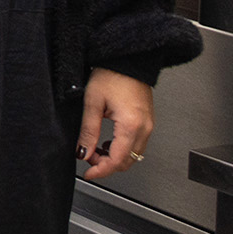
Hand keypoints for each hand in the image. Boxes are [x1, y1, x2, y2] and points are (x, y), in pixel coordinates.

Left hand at [77, 66, 153, 180]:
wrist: (128, 59)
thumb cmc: (112, 74)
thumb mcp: (93, 103)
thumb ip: (88, 131)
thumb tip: (83, 152)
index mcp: (131, 125)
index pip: (117, 160)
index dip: (101, 171)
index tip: (88, 173)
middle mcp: (144, 128)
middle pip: (128, 162)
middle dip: (107, 165)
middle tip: (88, 157)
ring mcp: (149, 125)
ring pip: (134, 155)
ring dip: (115, 158)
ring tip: (96, 149)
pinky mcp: (148, 121)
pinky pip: (137, 144)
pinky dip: (123, 149)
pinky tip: (109, 142)